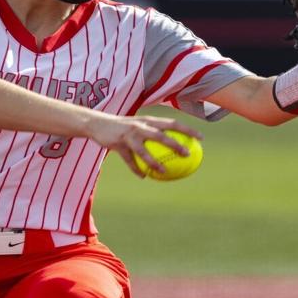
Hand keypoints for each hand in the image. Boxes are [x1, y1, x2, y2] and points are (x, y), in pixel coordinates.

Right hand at [86, 115, 202, 178]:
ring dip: (155, 162)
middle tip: (188, 154)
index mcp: (148, 120)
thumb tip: (169, 144)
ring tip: (165, 171)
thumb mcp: (137, 126)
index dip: (187, 129)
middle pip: (162, 135)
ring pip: (144, 151)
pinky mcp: (118, 144)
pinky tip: (144, 176)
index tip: (200, 137)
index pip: (172, 123)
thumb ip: (151, 133)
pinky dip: (137, 169)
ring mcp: (129, 135)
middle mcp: (140, 126)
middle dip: (176, 144)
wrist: (97, 123)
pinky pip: (130, 161)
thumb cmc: (122, 126)